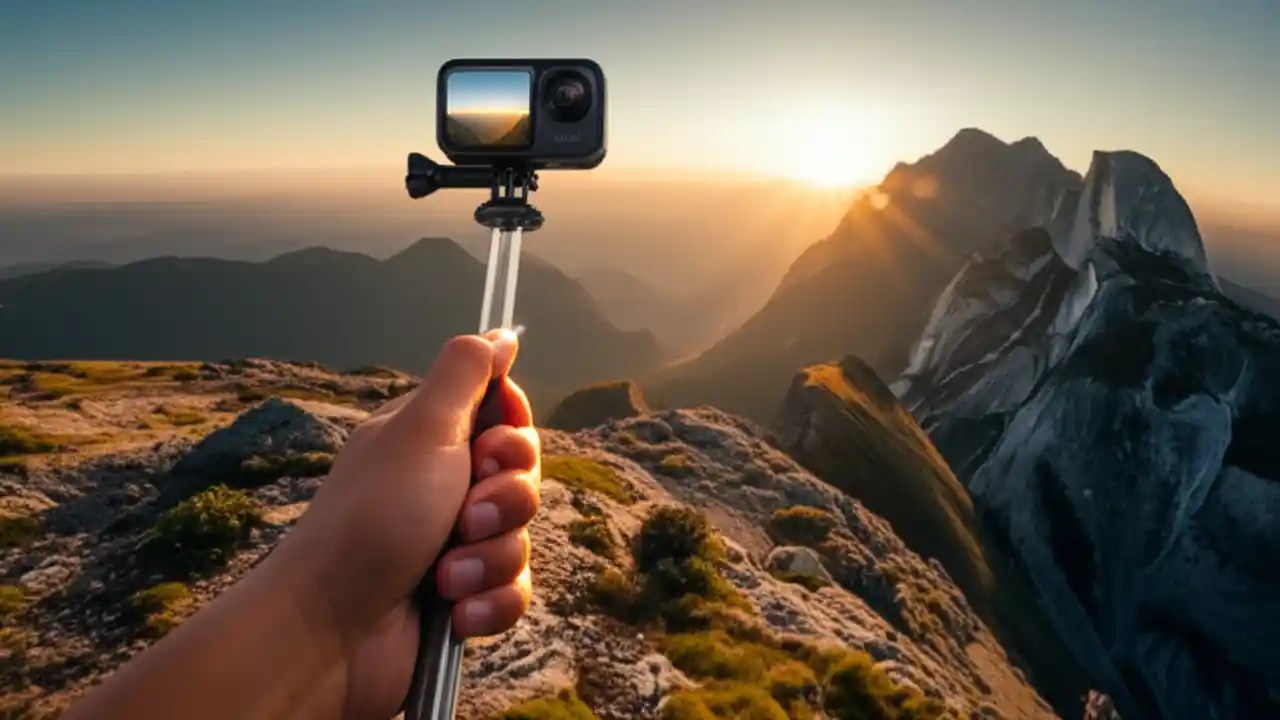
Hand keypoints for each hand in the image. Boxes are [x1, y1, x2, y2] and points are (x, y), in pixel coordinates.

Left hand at [276, 332, 540, 718]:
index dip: (512, 432)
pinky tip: (454, 609)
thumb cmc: (375, 517)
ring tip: (445, 574)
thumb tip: (500, 332)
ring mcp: (455, 544)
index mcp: (431, 439)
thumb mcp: (423, 429)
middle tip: (464, 512)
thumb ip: (466, 374)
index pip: (504, 416)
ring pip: (522, 537)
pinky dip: (488, 601)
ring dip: (489, 558)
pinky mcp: (464, 596)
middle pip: (523, 476)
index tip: (489, 446)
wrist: (334, 628)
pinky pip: (513, 590)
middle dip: (506, 500)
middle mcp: (445, 486)